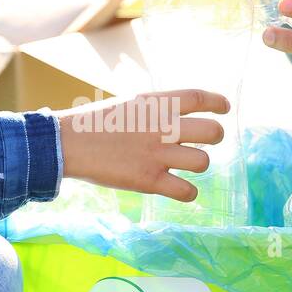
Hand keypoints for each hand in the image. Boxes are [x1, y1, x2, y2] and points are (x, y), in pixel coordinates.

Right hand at [57, 90, 229, 200]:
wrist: (67, 143)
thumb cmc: (94, 123)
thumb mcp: (129, 103)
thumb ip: (156, 108)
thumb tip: (178, 113)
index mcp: (156, 103)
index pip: (200, 97)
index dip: (218, 103)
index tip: (225, 109)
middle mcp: (162, 127)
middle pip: (212, 131)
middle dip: (215, 136)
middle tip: (204, 142)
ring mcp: (158, 155)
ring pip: (203, 162)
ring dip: (199, 165)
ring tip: (185, 165)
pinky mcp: (149, 181)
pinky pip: (187, 192)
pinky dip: (188, 193)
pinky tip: (179, 189)